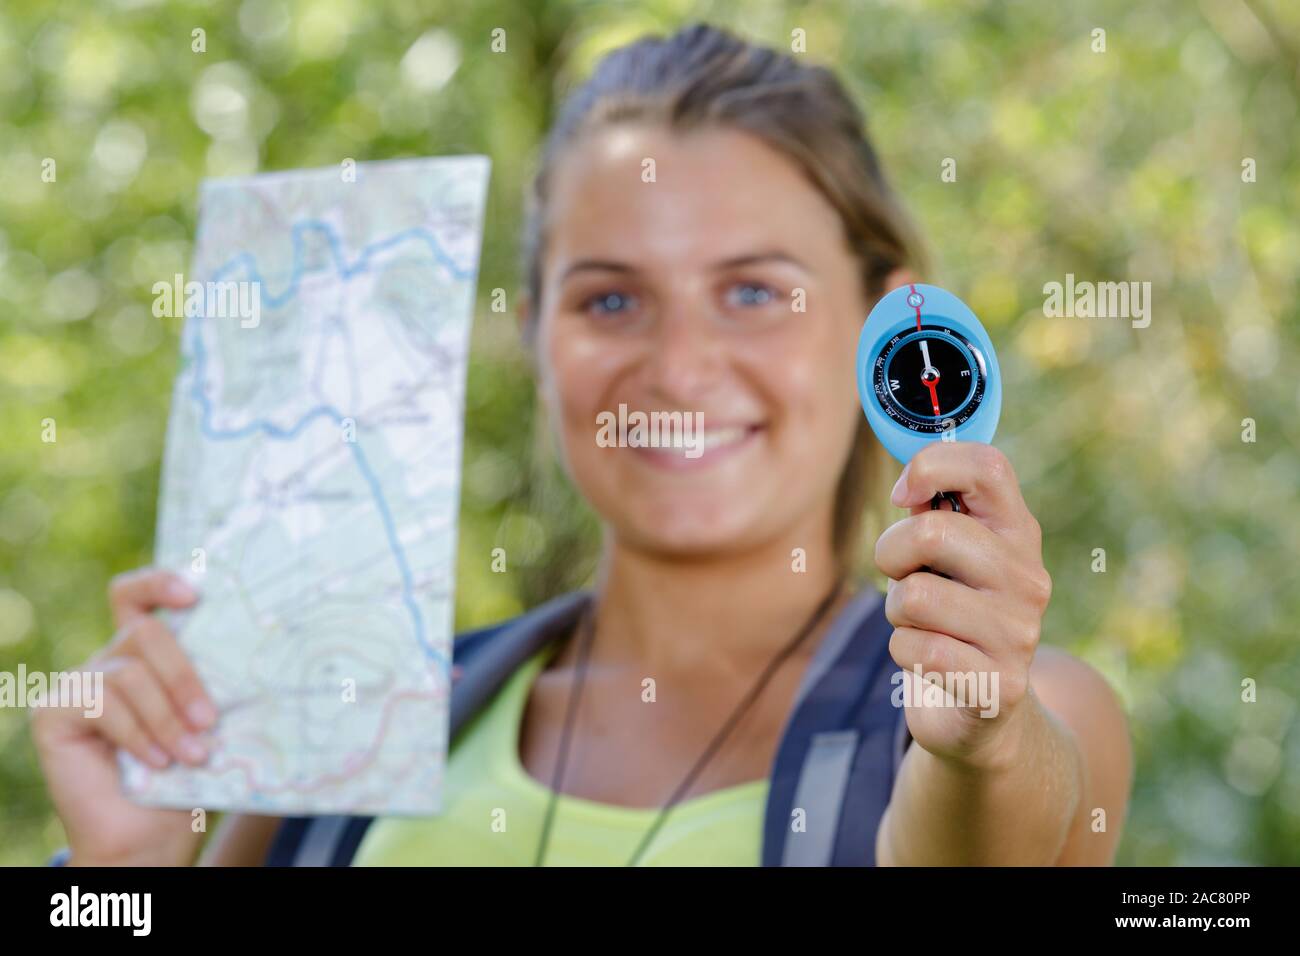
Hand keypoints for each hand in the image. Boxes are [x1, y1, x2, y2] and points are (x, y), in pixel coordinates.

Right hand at [29, 568, 216, 865]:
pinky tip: (157, 763)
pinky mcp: (53, 711)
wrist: (151, 836)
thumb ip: (210, 677)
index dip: (160, 582)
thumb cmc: (188, 776)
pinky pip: (103, 703)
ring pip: (131, 673)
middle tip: (211, 720)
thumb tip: (252, 637)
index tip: (196, 595)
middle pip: (145, 632)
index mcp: (145, 654)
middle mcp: (109, 660)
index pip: (137, 596)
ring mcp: (78, 683)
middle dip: (185, 676)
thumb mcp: (207, 717)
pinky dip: (138, 734)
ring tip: (194, 754)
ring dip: (168, 717)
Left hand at [874, 442, 1052, 768]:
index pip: (988, 466)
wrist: (985, 710)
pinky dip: (904, 654)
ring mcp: (1019, 633)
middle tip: (903, 576)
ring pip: (913, 597)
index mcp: (1017, 532)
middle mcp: (1028, 578)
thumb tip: (911, 479)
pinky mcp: (1000, 685)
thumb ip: (934, 510)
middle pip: (930, 532)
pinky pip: (916, 651)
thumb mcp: (948, 556)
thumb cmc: (952, 615)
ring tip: (922, 624)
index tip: (905, 495)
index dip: (932, 466)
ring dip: (897, 612)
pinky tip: (929, 660)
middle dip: (892, 554)